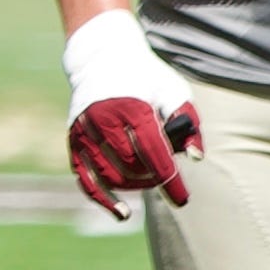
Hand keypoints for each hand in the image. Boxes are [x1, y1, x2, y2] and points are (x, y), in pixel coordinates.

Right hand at [61, 9, 201, 219]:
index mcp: (133, 107)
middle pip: (133, 168)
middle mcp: (104, 120)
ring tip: (147, 179)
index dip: (169, 181)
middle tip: (162, 169)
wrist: (102, 56)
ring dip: (133, 186)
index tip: (182, 200)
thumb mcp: (173, 91)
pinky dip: (103, 199)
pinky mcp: (74, 139)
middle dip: (152, 176)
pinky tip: (122, 213)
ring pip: (111, 176)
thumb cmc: (145, 78)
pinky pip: (86, 179)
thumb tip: (195, 157)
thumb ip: (187, 122)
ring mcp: (85, 131)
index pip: (154, 154)